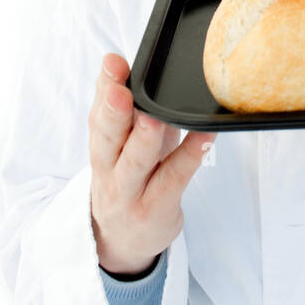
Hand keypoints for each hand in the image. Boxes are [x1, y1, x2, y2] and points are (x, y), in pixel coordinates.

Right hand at [89, 52, 215, 275]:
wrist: (121, 242)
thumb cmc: (128, 180)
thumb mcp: (120, 146)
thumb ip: (122, 109)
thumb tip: (124, 64)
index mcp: (101, 147)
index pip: (98, 113)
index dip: (105, 86)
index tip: (113, 62)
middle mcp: (109, 169)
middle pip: (108, 138)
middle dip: (113, 111)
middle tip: (121, 90)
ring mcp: (131, 192)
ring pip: (136, 162)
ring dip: (144, 138)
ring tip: (154, 116)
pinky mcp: (156, 208)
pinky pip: (174, 179)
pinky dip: (191, 155)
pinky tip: (205, 137)